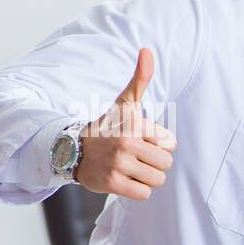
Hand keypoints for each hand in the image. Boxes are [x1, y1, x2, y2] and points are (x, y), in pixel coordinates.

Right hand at [73, 47, 176, 199]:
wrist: (73, 150)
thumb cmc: (106, 127)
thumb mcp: (124, 103)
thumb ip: (140, 79)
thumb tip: (147, 49)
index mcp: (134, 124)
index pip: (170, 144)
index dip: (157, 145)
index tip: (138, 139)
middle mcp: (126, 143)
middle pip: (166, 164)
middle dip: (153, 163)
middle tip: (133, 156)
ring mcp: (118, 165)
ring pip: (157, 180)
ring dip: (146, 177)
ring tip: (128, 167)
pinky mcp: (112, 184)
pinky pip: (144, 194)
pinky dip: (136, 190)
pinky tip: (122, 178)